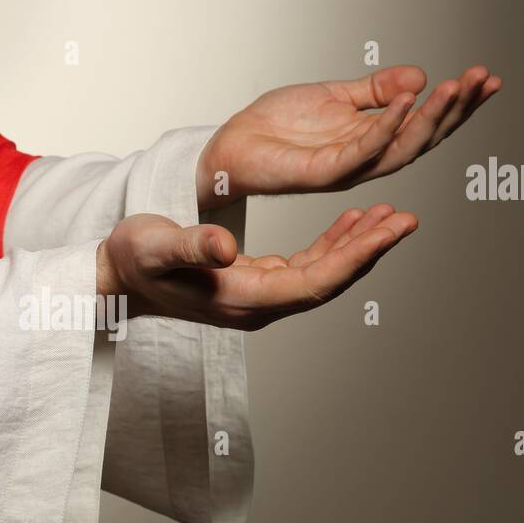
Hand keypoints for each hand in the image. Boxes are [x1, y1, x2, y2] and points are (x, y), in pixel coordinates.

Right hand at [96, 203, 415, 330]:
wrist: (115, 277)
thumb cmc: (132, 260)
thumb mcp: (156, 245)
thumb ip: (191, 245)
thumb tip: (225, 247)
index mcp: (242, 299)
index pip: (314, 282)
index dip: (355, 257)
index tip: (388, 230)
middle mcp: (258, 306)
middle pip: (329, 283)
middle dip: (370, 252)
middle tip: (407, 220)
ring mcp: (259, 298)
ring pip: (324, 275)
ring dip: (358, 247)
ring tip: (393, 217)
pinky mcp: (256, 284)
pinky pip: (307, 268)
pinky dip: (333, 245)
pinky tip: (353, 222)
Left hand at [196, 65, 500, 209]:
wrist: (232, 144)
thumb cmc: (276, 126)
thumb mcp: (333, 96)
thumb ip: (374, 89)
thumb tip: (418, 77)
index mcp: (371, 139)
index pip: (425, 122)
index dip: (458, 103)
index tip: (486, 78)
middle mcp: (365, 158)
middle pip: (425, 138)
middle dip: (457, 109)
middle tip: (484, 80)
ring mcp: (347, 168)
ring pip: (402, 147)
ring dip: (431, 117)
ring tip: (454, 87)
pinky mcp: (323, 172)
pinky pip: (362, 150)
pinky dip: (386, 125)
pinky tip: (405, 101)